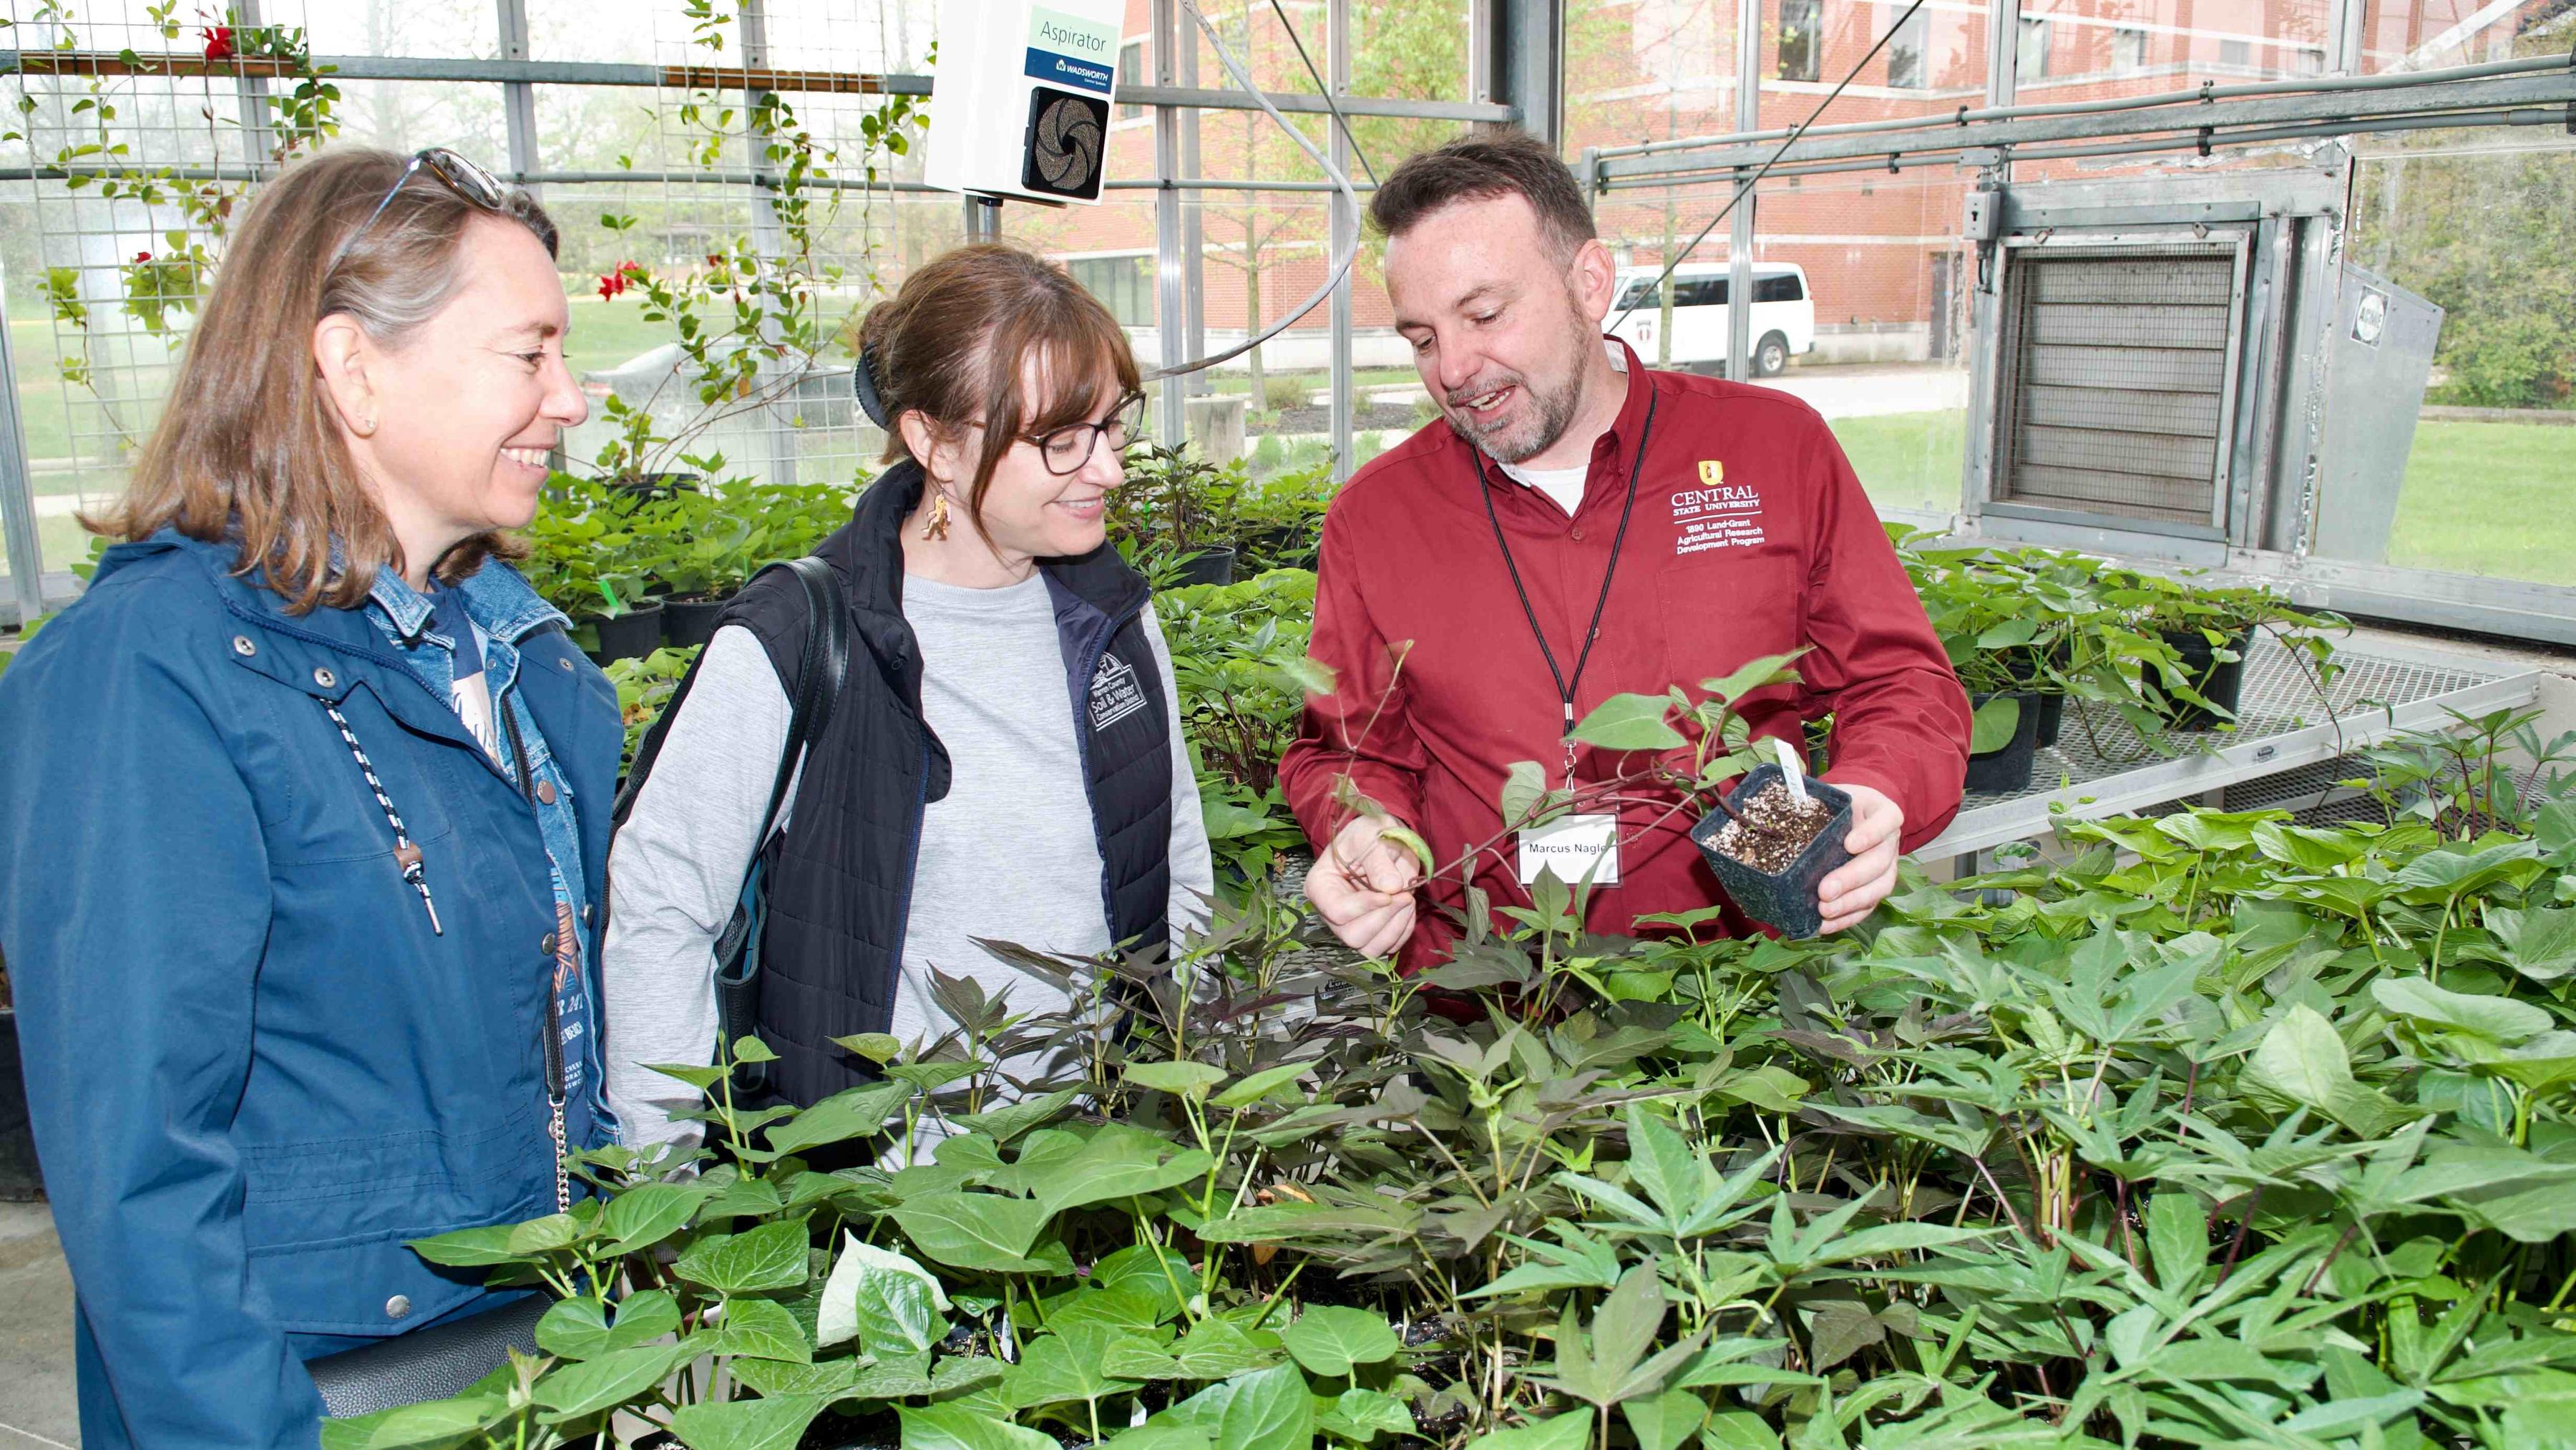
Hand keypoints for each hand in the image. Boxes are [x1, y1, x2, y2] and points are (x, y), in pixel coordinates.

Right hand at [1305, 814, 1422, 958]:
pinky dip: (1403, 931)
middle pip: (1352, 936)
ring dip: (1395, 928)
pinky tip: (1408, 909)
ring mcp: (1350, 926)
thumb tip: (1392, 887)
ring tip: (1408, 900)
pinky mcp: (1371, 933)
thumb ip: (1378, 860)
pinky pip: (1387, 946)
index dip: (1364, 906)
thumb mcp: (1371, 835)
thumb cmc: (1369, 834)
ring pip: (1369, 948)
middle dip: (1383, 919)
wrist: (1383, 841)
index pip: (1337, 911)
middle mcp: (1331, 912)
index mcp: (1320, 886)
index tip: (1389, 894)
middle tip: (1405, 895)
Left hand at [1815, 783, 1901, 933]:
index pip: (1886, 820)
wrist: (1856, 813)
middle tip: (1825, 891)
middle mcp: (1891, 841)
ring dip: (1851, 903)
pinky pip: (1868, 906)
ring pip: (1879, 887)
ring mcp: (1888, 866)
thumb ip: (1816, 800)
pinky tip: (1826, 924)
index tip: (1850, 844)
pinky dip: (1848, 918)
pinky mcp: (1877, 887)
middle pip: (1879, 861)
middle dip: (1851, 879)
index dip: (1871, 833)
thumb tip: (1783, 806)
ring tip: (1824, 911)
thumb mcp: (1834, 796)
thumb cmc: (1840, 805)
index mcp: (1884, 813)